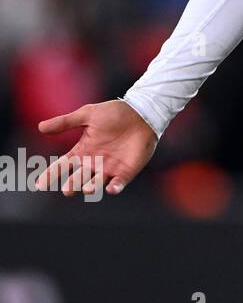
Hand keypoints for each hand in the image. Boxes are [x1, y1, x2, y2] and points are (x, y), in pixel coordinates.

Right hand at [35, 100, 158, 196]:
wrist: (142, 113)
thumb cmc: (115, 113)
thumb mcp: (88, 114)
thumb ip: (66, 122)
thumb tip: (40, 127)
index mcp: (82, 151)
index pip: (62, 166)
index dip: (51, 175)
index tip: (40, 184)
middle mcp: (93, 163)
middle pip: (78, 178)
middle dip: (72, 184)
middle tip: (68, 189)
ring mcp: (110, 168)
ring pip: (96, 183)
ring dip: (91, 187)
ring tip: (86, 189)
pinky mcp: (126, 171)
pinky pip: (119, 183)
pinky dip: (115, 187)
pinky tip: (111, 189)